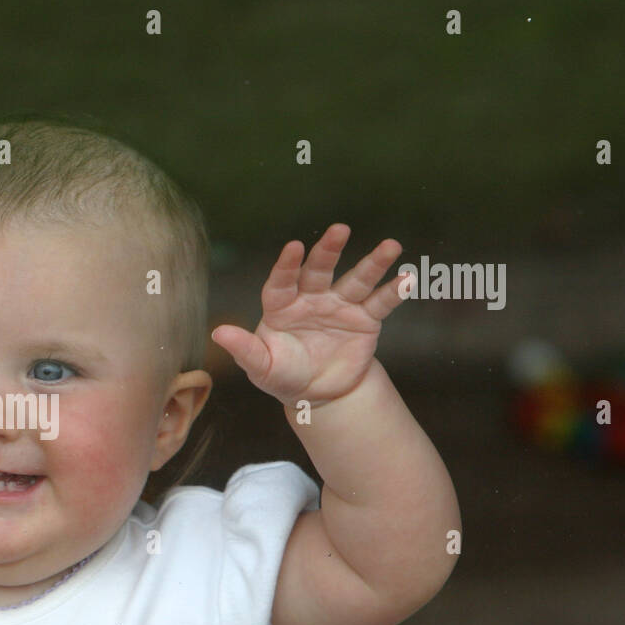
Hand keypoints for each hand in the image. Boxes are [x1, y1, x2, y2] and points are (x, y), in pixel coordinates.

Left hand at [211, 223, 404, 406]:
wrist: (318, 394)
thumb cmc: (283, 377)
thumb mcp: (262, 368)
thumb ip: (244, 349)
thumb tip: (217, 332)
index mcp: (281, 307)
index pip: (281, 282)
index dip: (286, 266)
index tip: (293, 248)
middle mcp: (311, 299)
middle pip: (319, 270)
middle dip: (328, 250)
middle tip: (339, 230)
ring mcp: (339, 306)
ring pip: (356, 279)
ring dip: (373, 262)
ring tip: (390, 246)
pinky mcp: (364, 320)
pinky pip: (380, 303)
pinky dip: (394, 291)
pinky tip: (407, 278)